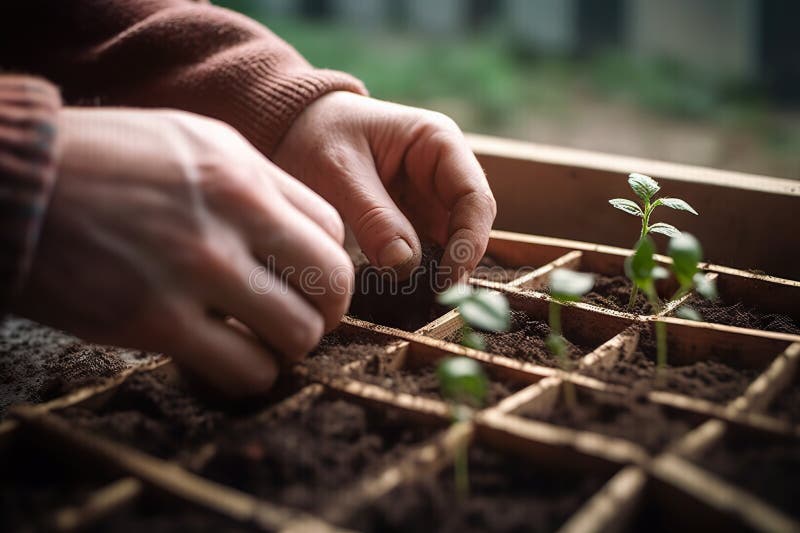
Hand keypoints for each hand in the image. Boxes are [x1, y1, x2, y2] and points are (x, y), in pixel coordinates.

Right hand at [13, 108, 352, 395]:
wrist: (14, 185)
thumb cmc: (98, 162)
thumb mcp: (186, 141)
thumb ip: (247, 180)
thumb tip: (294, 229)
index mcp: (241, 169)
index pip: (332, 229)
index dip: (329, 262)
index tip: (310, 281)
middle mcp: (231, 216)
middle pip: (332, 281)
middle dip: (327, 310)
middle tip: (305, 320)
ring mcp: (198, 269)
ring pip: (297, 332)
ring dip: (289, 347)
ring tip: (264, 343)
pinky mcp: (158, 321)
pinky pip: (244, 367)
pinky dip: (249, 374)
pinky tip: (229, 361)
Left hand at [272, 92, 495, 282]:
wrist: (290, 131)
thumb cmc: (315, 136)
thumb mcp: (338, 171)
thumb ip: (372, 216)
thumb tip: (404, 265)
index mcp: (438, 143)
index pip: (475, 198)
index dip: (469, 242)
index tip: (446, 280)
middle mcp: (443, 172)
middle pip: (470, 225)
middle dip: (457, 264)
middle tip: (434, 302)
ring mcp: (428, 199)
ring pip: (451, 245)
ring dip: (439, 273)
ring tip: (417, 305)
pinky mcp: (410, 222)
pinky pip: (425, 253)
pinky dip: (417, 275)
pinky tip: (402, 296)